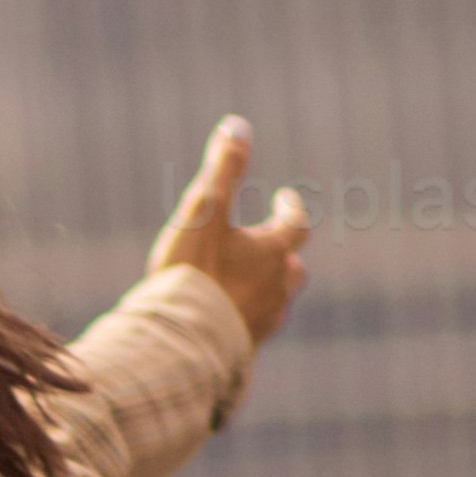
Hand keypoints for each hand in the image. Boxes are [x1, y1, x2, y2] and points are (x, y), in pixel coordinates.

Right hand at [158, 117, 307, 344]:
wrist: (180, 343)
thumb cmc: (192, 272)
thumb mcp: (202, 211)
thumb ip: (222, 169)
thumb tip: (237, 124)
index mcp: (272, 252)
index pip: (295, 224)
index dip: (290, 209)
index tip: (284, 199)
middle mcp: (276, 287)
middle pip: (293, 268)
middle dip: (285, 254)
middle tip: (274, 247)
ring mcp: (263, 322)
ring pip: (279, 301)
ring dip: (271, 288)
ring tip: (253, 285)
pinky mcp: (244, 351)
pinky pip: (256, 331)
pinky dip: (249, 318)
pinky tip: (233, 321)